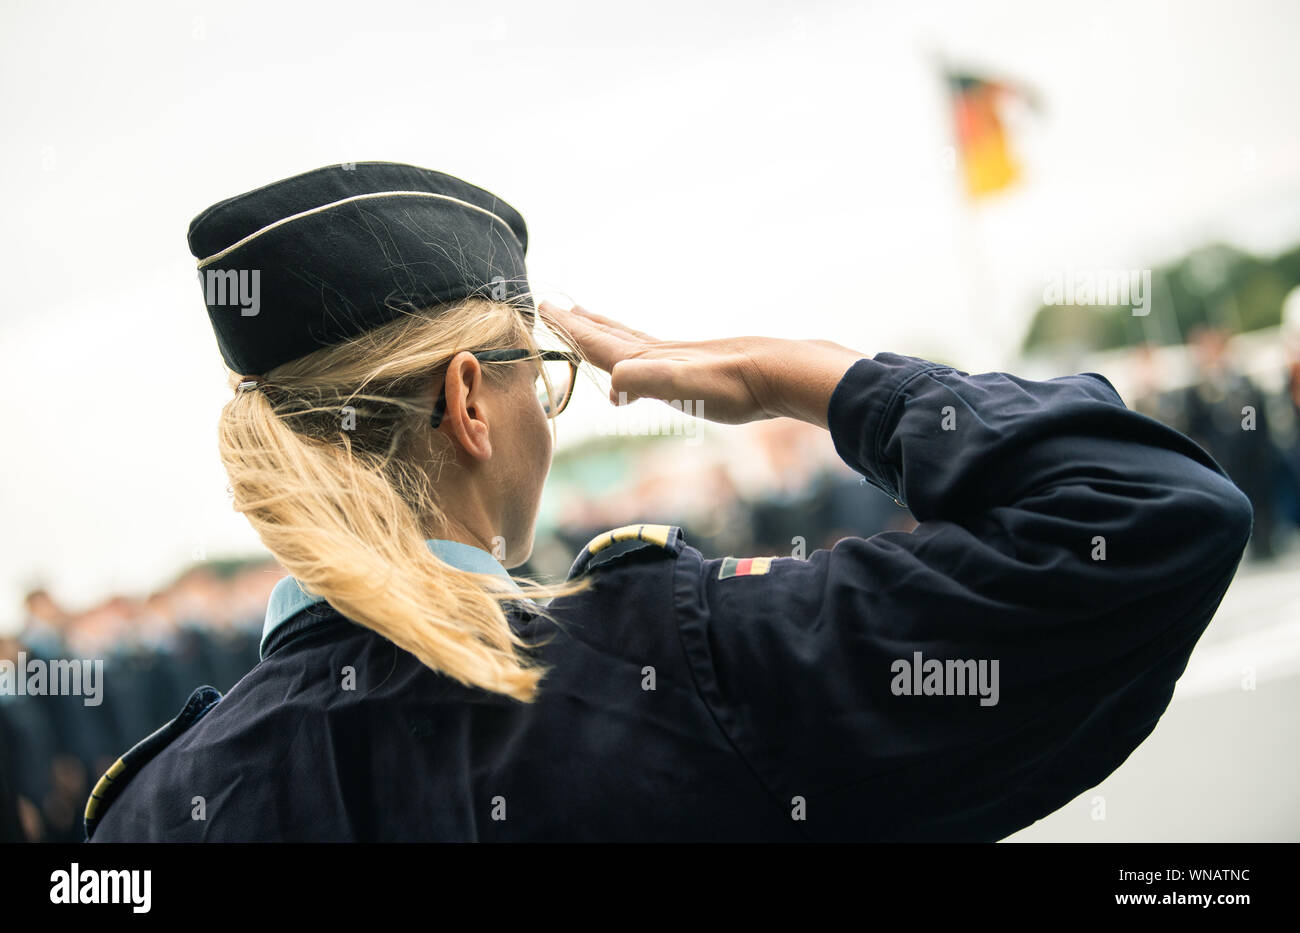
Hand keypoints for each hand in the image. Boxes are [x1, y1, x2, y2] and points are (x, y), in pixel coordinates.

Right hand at [539, 301, 864, 427]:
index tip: (545, 308)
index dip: (571, 329)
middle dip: (582, 324)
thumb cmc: (734, 386)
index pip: (599, 342)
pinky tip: (644, 366)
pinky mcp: (697, 373)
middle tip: (558, 308)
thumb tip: (612, 386)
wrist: (780, 375)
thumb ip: (648, 381)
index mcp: (648, 360)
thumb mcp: (685, 386)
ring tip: (592, 322)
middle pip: (611, 335)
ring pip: (632, 344)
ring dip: (607, 333)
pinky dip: (636, 358)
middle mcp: (659, 355)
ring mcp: (679, 361)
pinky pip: (653, 361)